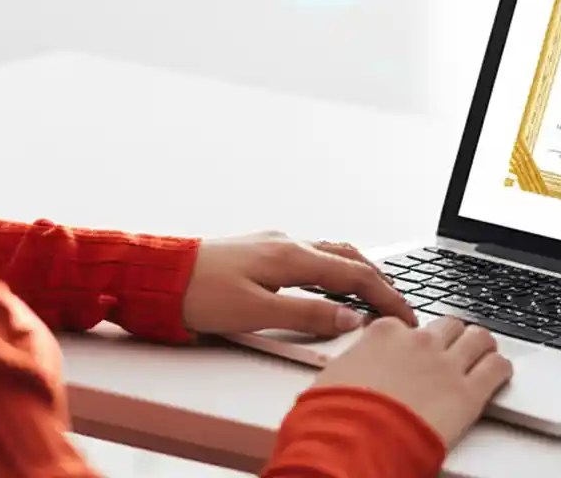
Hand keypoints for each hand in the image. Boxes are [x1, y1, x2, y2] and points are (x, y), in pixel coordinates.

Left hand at [181, 231, 415, 334]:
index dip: (387, 297)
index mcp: (292, 256)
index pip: (356, 276)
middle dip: (379, 281)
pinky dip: (332, 269)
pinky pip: (310, 255)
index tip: (406, 317)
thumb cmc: (198, 294)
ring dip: (356, 272)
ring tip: (371, 294)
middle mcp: (287, 243)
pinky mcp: (258, 250)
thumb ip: (306, 316)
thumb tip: (350, 318)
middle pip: (349, 258)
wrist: (153, 276)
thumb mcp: (256, 313)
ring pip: (330, 253)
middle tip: (397, 306)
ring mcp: (272, 243)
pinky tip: (327, 283)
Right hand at [313, 316, 513, 446]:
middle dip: (452, 339)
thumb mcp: (333, 379)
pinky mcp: (468, 392)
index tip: (414, 352)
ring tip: (481, 360)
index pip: (409, 324)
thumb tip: (349, 375)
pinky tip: (496, 377)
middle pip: (449, 326)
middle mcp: (419, 342)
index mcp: (385, 334)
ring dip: (480, 348)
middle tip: (452, 355)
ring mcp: (446, 364)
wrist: (352, 443)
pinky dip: (499, 370)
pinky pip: (497, 368)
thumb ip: (353, 366)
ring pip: (479, 338)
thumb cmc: (335, 418)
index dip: (414, 342)